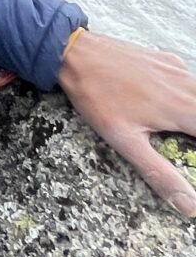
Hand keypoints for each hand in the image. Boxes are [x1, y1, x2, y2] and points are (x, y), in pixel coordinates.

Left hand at [58, 29, 195, 218]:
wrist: (73, 51)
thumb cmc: (96, 96)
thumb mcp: (125, 141)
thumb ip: (159, 173)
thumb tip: (189, 205)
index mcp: (181, 107)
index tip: (192, 154)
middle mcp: (185, 84)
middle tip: (185, 144)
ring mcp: (177, 68)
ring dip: (194, 115)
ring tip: (180, 133)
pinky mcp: (165, 60)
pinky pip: (188, 80)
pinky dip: (188, 97)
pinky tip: (170, 107)